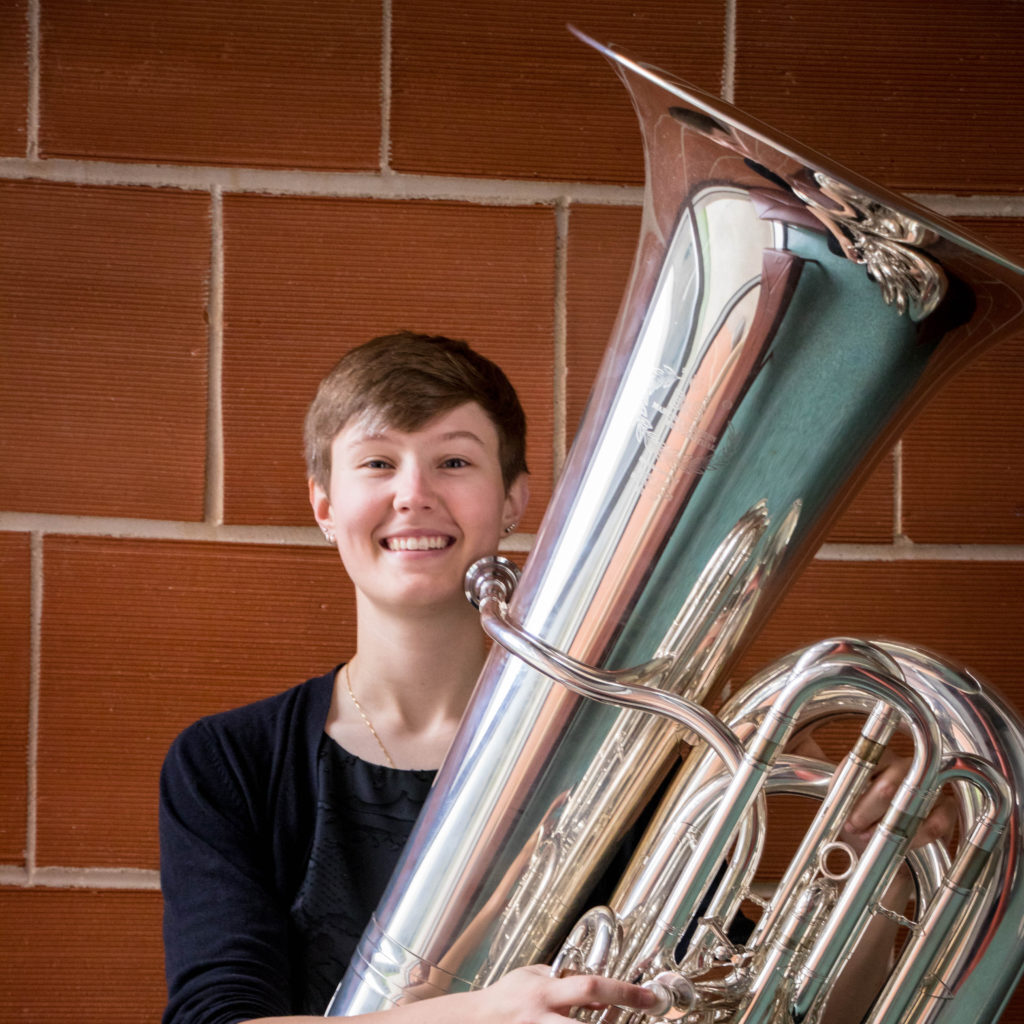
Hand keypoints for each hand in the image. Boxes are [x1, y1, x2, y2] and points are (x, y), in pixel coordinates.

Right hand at [465, 964, 657, 1023]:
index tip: (647, 996)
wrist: (476, 1021)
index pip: (590, 987)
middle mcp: (543, 1018)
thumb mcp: (533, 976)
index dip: (621, 991)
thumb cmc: (505, 997)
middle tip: (642, 1018)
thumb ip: (564, 981)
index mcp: (545, 992)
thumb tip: (599, 995)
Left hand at [788, 733, 956, 852]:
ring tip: (869, 839)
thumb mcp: (842, 797)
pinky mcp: (946, 808)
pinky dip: (913, 839)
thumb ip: (827, 782)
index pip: (862, 764)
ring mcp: (929, 785)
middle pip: (887, 787)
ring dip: (887, 828)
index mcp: (878, 756)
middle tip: (853, 828)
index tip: (843, 814)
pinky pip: (934, 824)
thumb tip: (798, 769)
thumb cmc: (861, 815)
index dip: (850, 791)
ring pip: (909, 806)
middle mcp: (906, 764)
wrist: (886, 844)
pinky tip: (899, 847)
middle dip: (866, 813)